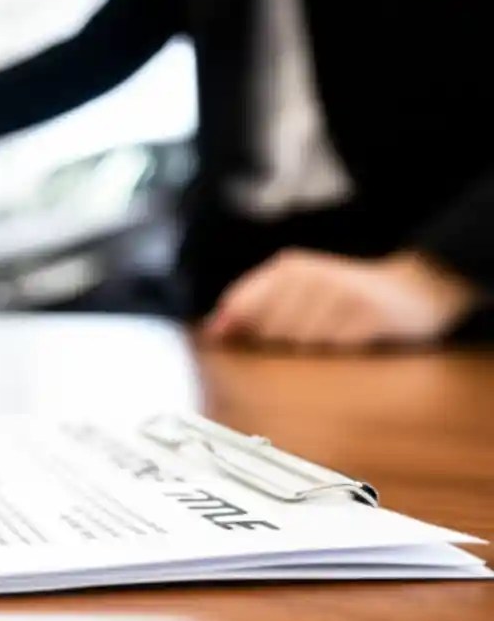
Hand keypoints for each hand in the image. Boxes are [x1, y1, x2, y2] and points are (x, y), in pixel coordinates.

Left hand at [204, 249, 477, 350]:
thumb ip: (254, 304)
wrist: (411, 290)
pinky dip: (335, 352)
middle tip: (300, 339)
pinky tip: (347, 340)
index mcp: (289, 268)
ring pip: (299, 342)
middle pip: (268, 329)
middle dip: (273, 344)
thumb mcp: (298, 288)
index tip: (220, 342)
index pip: (242, 302)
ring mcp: (341, 294)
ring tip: (327, 337)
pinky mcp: (368, 315)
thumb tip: (211, 329)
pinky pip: (334, 348)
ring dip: (307, 351)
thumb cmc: (342, 295)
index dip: (228, 326)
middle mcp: (312, 275)